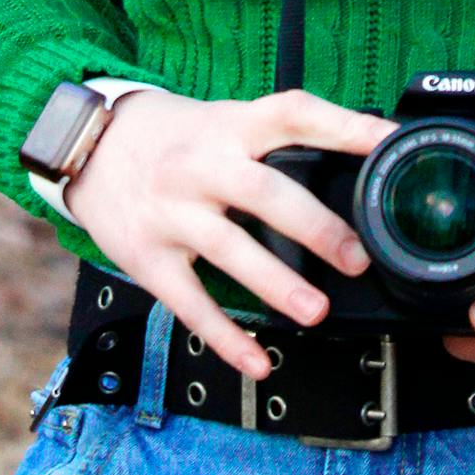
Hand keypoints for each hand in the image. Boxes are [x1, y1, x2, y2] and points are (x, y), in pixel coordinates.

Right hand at [66, 86, 395, 385]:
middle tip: (356, 257)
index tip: (386, 143)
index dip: (342, 125)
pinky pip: (190, 303)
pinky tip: (258, 360)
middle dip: (315, 226)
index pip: (292, 114)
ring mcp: (172, 212)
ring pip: (230, 249)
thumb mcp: (221, 120)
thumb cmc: (171, 136)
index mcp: (229, 126)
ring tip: (317, 313)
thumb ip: (272, 139)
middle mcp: (201, 166)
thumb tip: (353, 154)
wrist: (88, 145)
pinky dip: (225, 337)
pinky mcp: (147, 256)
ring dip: (276, 284)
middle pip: (264, 191)